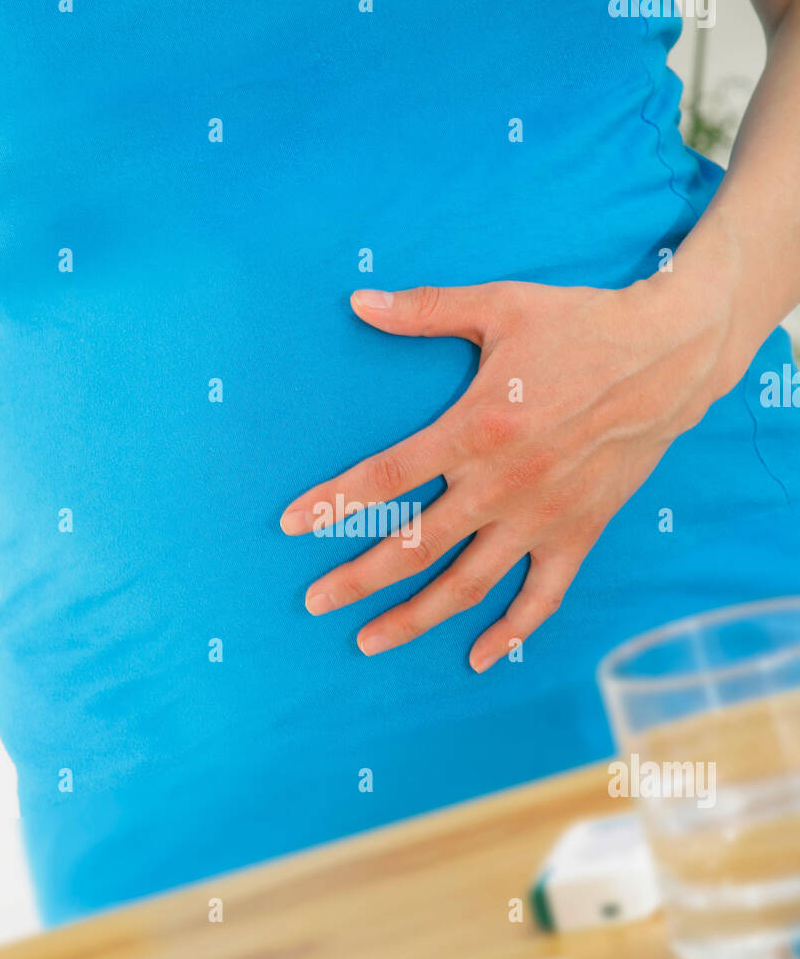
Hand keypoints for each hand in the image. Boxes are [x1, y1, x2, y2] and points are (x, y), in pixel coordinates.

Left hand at [280, 272, 735, 670]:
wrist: (667, 359)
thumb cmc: (581, 326)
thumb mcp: (501, 306)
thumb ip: (425, 310)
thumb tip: (358, 300)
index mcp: (476, 430)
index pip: (387, 476)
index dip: (334, 502)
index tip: (291, 525)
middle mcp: (503, 485)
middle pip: (414, 547)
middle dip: (358, 579)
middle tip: (314, 602)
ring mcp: (541, 518)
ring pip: (467, 584)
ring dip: (414, 618)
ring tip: (368, 641)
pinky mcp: (577, 534)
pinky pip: (541, 598)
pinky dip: (511, 632)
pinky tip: (479, 657)